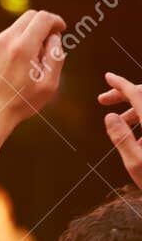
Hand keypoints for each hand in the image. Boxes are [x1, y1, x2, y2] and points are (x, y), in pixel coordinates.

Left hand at [0, 9, 63, 129]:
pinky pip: (4, 38)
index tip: (60, 29)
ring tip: (28, 62)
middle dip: (43, 24)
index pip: (43, 18)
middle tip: (48, 42)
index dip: (56, 20)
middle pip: (29, 16)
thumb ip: (56, 55)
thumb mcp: (49, 83)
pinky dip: (13, 44)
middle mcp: (4, 41)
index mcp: (22, 48)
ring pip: (16, 28)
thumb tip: (53, 35)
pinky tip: (12, 66)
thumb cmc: (21, 102)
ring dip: (27, 36)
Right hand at [99, 72, 141, 187]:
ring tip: (120, 123)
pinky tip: (139, 139)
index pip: (137, 94)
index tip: (108, 77)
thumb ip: (122, 138)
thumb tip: (110, 116)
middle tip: (104, 101)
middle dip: (125, 94)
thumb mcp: (136, 163)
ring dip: (135, 110)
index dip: (121, 84)